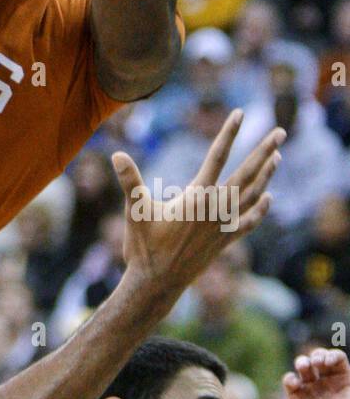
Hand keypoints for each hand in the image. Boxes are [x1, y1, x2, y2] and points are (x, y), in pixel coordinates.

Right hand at [112, 110, 283, 299]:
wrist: (156, 285)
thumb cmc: (143, 247)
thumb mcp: (134, 210)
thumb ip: (129, 181)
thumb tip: (117, 155)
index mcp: (197, 197)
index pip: (217, 156)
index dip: (229, 133)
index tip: (241, 113)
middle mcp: (216, 210)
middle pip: (246, 174)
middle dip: (264, 151)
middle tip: (280, 131)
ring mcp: (223, 227)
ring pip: (252, 195)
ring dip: (266, 175)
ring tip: (278, 157)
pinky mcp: (223, 242)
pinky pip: (249, 222)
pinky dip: (260, 209)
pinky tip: (268, 198)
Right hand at [284, 348, 349, 398]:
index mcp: (344, 382)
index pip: (337, 358)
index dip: (331, 355)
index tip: (328, 363)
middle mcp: (327, 384)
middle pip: (318, 358)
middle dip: (316, 355)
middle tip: (317, 363)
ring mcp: (311, 390)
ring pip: (303, 366)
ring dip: (302, 361)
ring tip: (304, 368)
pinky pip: (289, 382)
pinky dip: (290, 378)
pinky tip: (295, 384)